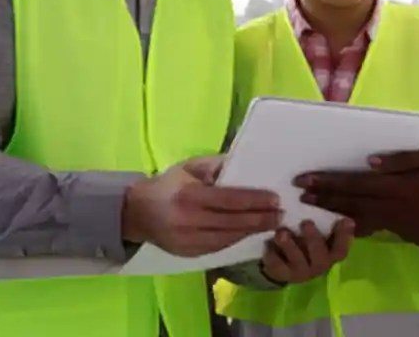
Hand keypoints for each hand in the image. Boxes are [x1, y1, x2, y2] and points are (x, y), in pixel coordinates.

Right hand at [122, 155, 281, 256]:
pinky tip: (250, 232)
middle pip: (233, 222)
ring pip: (228, 238)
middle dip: (260, 219)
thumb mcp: (189, 166)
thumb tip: (244, 165)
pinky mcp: (188, 254)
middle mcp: (189, 221)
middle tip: (281, 215)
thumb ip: (216, 165)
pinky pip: (219, 247)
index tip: (275, 199)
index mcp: (190, 196)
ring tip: (272, 224)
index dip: (255, 201)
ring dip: (252, 231)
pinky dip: (237, 239)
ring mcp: (188, 241)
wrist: (136, 213)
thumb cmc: (168, 184)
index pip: (230, 200)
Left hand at [261, 219, 354, 283]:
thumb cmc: (305, 239)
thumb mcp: (318, 231)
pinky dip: (272, 255)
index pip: (342, 248)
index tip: (345, 220)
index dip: (345, 236)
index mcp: (331, 253)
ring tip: (281, 232)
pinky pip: (277, 267)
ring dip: (290, 245)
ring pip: (298, 261)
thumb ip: (325, 221)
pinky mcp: (283, 275)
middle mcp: (319, 265)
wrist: (284, 262)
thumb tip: (330, 205)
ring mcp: (301, 272)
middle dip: (314, 239)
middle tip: (306, 223)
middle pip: (321, 256)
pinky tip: (268, 243)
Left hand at [296, 147, 418, 246]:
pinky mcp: (414, 237)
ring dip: (342, 214)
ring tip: (321, 209)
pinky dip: (368, 222)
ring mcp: (405, 228)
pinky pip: (386, 228)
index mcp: (400, 187)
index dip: (328, 183)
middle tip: (301, 197)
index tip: (305, 181)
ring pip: (366, 221)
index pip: (355, 185)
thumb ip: (402, 160)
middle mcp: (397, 210)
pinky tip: (358, 218)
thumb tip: (368, 163)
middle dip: (326, 200)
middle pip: (353, 206)